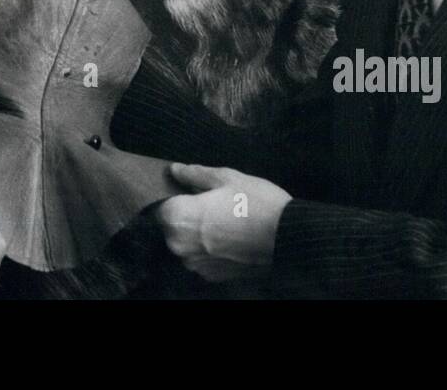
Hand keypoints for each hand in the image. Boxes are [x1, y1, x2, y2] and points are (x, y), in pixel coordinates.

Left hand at [155, 163, 291, 281]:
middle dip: (185, 215)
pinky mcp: (212, 276)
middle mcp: (179, 246)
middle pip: (170, 226)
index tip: (190, 192)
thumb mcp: (226, 177)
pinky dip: (209, 248)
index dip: (173, 196)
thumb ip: (195, 174)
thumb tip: (175, 170)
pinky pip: (201, 258)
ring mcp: (195, 264)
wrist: (288, 238)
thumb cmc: (256, 202)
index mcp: (178, 218)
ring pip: (186, 243)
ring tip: (224, 220)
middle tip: (212, 203)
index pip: (158, 206)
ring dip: (197, 233)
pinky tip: (230, 236)